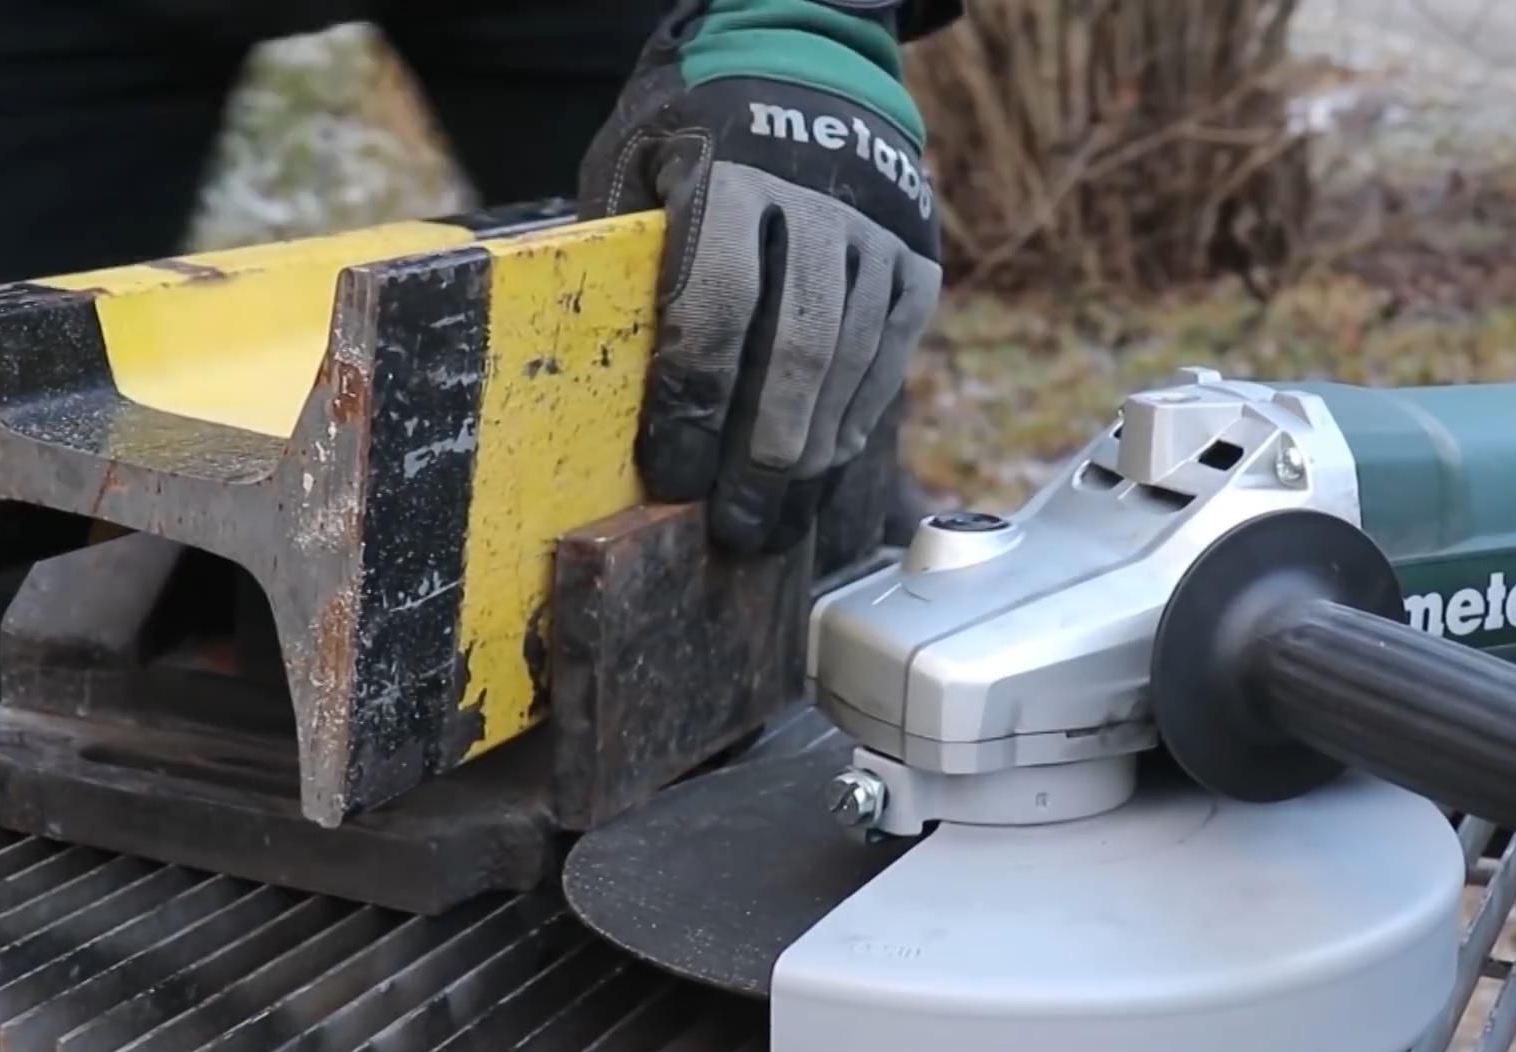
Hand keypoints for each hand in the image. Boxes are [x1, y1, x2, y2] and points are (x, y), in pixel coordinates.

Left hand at [578, 0, 943, 553]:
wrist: (805, 62)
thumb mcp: (636, 159)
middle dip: (761, 454)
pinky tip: (826, 461)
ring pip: (851, 362)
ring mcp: (877, 230)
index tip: (671, 474)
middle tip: (733, 526)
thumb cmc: (695, 129)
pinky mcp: (917, 254)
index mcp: (730, 177)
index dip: (693, 402)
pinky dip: (859, 415)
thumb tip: (597, 371)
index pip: (716, 307)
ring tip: (777, 519)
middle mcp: (816, 205)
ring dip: (813, 453)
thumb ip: (624, 249)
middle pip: (797, 350)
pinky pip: (892, 353)